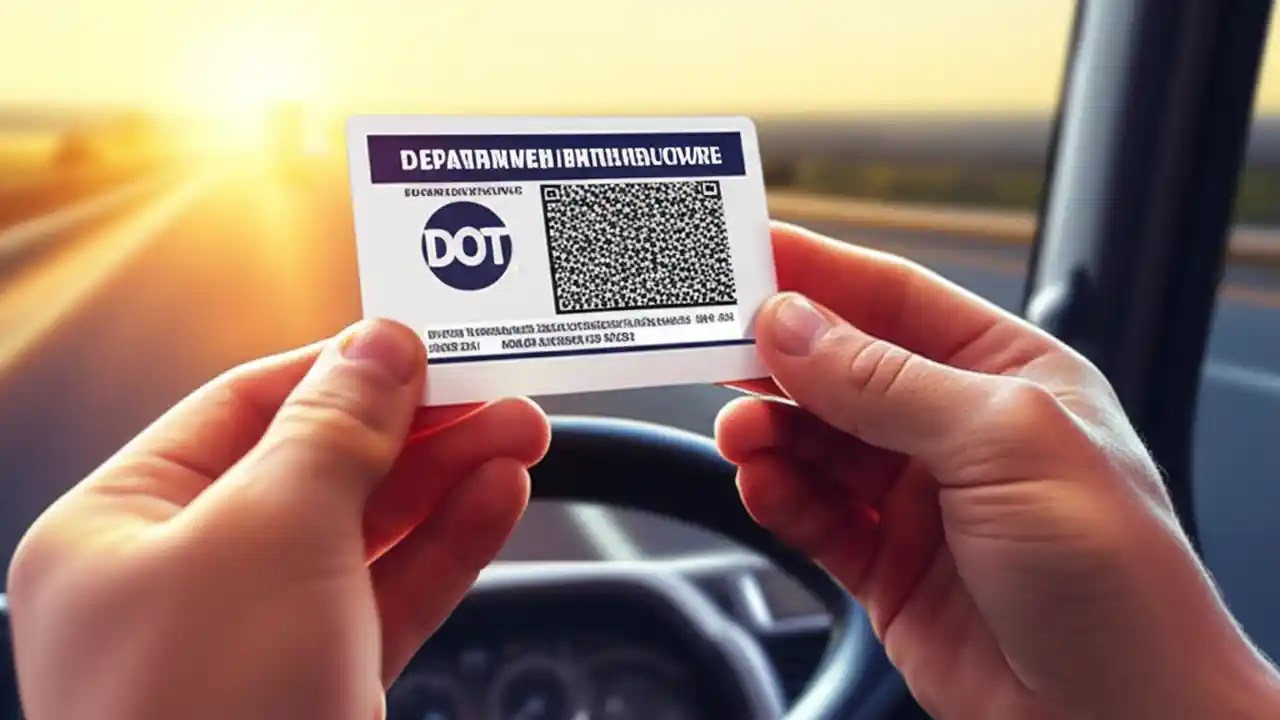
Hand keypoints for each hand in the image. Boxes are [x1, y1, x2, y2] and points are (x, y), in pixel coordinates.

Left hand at [7, 320, 549, 719]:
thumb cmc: (203, 718)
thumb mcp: (270, 531)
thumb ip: (333, 427)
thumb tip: (379, 345)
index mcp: (118, 528)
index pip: (244, 407)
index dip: (341, 367)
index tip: (423, 343)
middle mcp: (177, 581)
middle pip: (317, 468)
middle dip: (416, 428)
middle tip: (498, 394)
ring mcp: (250, 642)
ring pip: (365, 534)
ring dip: (446, 481)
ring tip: (520, 437)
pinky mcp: (315, 690)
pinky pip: (388, 597)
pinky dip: (447, 547)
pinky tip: (498, 501)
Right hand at [718, 225, 1279, 718]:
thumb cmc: (1115, 576)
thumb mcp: (1003, 444)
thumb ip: (886, 383)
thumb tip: (793, 326)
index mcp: (1008, 374)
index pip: (894, 299)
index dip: (818, 271)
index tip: (745, 253)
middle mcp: (957, 431)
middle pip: (842, 369)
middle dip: (777, 356)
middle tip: (711, 343)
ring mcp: (918, 501)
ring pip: (816, 443)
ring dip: (769, 430)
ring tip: (740, 431)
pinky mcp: (885, 567)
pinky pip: (812, 514)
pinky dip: (778, 495)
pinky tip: (764, 485)